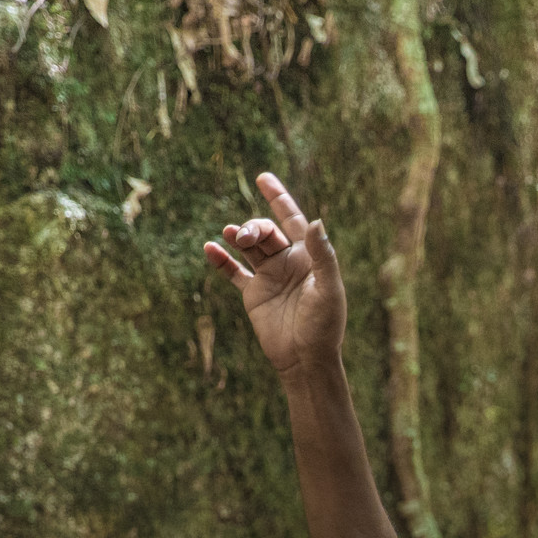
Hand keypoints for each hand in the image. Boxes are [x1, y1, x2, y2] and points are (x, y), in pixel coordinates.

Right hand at [202, 173, 345, 381]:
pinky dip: (221, 260)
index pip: (293, 219)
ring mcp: (269, 277)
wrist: (306, 359)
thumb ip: (322, 255)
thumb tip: (316, 221)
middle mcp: (288, 262)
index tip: (263, 178)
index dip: (279, 198)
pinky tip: (209, 248)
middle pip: (266, 231)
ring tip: (230, 235)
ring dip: (238, 237)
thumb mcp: (328, 288)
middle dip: (253, 227)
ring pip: (249, 247)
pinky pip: (233, 272)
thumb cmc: (324, 325)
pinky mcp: (253, 294)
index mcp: (308, 257)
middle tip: (243, 235)